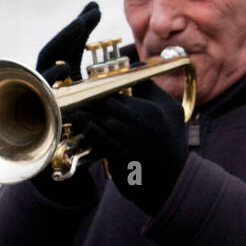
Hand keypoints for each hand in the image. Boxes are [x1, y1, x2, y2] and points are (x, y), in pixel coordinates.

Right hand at [28, 2, 102, 203]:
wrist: (60, 175)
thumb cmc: (81, 140)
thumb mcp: (101, 109)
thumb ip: (112, 85)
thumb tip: (135, 62)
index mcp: (64, 82)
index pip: (70, 48)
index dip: (81, 28)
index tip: (96, 7)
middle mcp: (47, 86)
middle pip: (55, 51)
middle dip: (72, 31)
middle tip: (90, 14)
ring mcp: (35, 98)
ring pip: (42, 65)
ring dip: (61, 45)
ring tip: (77, 28)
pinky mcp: (30, 112)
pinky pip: (35, 92)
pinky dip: (46, 78)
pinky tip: (62, 67)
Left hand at [68, 80, 188, 215]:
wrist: (174, 179)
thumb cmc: (171, 142)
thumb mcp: (172, 111)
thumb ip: (152, 88)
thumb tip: (135, 65)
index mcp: (154, 107)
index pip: (121, 87)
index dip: (101, 86)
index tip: (89, 87)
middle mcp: (142, 120)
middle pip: (106, 101)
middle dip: (87, 99)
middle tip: (72, 99)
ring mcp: (131, 138)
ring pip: (99, 117)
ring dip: (83, 114)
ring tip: (71, 113)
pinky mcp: (121, 155)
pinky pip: (97, 136)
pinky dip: (88, 129)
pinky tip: (84, 129)